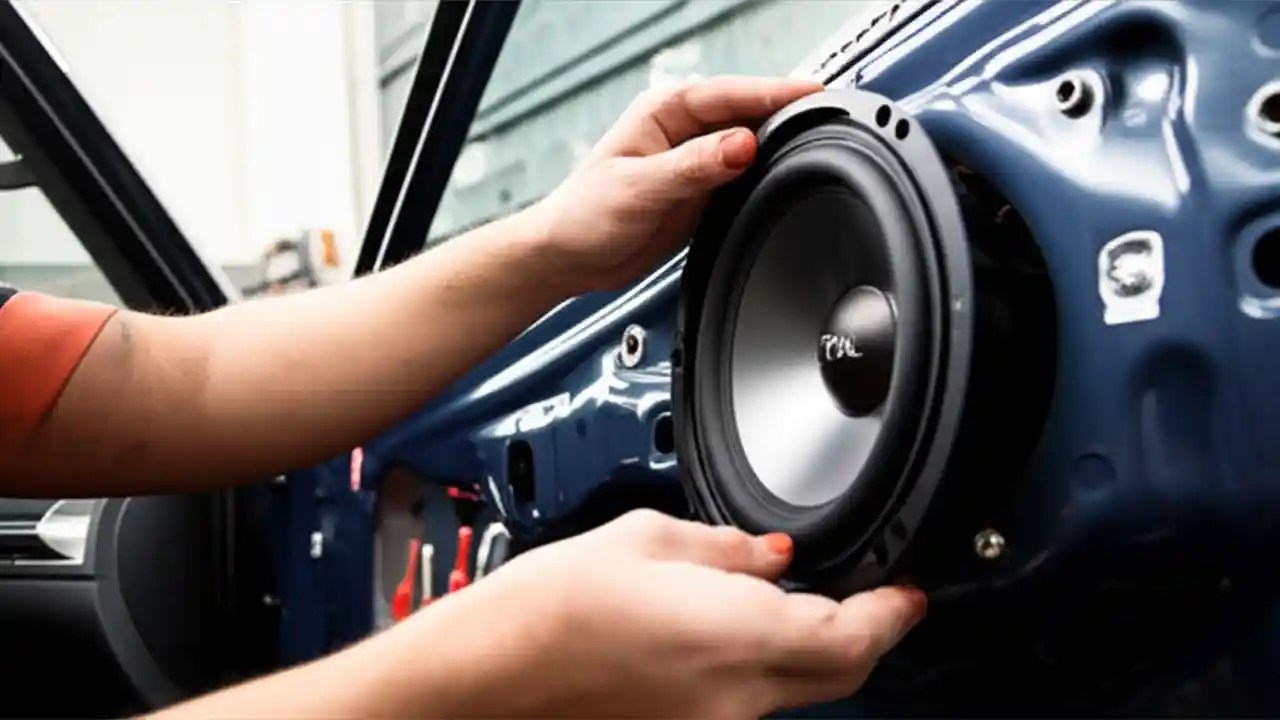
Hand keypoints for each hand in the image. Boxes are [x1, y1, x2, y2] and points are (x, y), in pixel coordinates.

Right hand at [413, 509, 925, 718]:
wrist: (481, 681)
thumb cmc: (543, 612)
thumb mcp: (641, 541)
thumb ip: (723, 547)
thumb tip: (767, 551)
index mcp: (735, 632)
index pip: (855, 633)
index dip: (894, 612)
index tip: (908, 592)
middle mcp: (735, 696)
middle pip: (839, 673)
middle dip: (866, 635)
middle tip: (871, 596)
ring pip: (793, 691)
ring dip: (805, 650)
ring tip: (782, 603)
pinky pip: (744, 704)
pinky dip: (755, 671)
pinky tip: (719, 637)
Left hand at [528, 76, 822, 294]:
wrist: (568, 259)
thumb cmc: (583, 215)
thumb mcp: (640, 188)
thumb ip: (695, 167)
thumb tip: (742, 145)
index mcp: (665, 111)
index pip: (733, 94)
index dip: (776, 94)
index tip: (814, 95)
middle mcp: (685, 131)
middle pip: (751, 116)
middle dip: (788, 119)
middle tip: (831, 124)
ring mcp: (698, 161)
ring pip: (753, 148)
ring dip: (781, 151)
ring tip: (820, 151)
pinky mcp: (704, 192)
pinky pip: (746, 179)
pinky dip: (767, 180)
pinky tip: (787, 183)